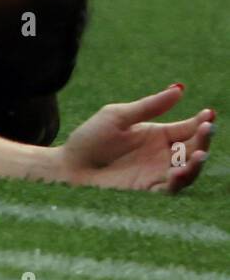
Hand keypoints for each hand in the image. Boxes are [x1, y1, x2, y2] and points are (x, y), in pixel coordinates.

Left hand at [57, 85, 215, 191]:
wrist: (69, 166)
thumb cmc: (90, 139)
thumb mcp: (118, 116)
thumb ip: (149, 106)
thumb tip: (180, 88)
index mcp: (157, 134)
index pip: (187, 128)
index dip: (201, 122)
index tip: (209, 114)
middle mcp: (162, 155)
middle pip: (193, 148)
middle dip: (203, 140)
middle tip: (207, 129)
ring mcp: (157, 173)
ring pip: (188, 170)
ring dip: (196, 163)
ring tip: (200, 154)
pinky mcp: (149, 190)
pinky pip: (170, 188)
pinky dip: (179, 181)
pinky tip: (180, 171)